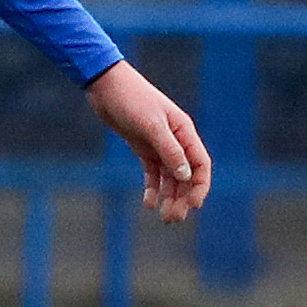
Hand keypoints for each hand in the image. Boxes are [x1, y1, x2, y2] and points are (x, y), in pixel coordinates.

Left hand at [86, 60, 211, 223]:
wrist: (106, 87)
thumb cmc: (131, 100)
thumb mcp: (151, 125)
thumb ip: (170, 150)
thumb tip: (186, 175)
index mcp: (184, 132)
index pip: (201, 164)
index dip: (200, 186)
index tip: (193, 205)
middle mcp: (176, 140)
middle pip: (186, 175)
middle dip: (182, 198)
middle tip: (172, 219)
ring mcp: (159, 145)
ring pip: (170, 177)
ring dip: (169, 197)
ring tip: (163, 217)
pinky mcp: (143, 147)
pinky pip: (153, 173)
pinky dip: (153, 188)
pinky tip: (149, 203)